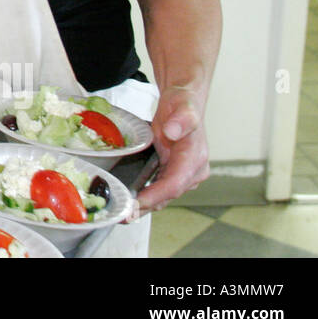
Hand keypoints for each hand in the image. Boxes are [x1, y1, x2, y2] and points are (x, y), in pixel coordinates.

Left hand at [133, 85, 208, 217]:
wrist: (182, 102)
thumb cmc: (182, 104)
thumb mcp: (181, 107)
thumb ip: (181, 119)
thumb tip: (173, 131)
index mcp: (195, 158)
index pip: (175, 183)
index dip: (156, 195)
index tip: (137, 202)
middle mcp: (192, 171)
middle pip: (167, 195)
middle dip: (146, 206)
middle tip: (123, 215)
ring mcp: (184, 175)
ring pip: (163, 196)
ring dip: (144, 206)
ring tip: (122, 215)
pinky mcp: (173, 173)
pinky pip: (159, 189)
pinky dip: (145, 197)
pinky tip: (129, 203)